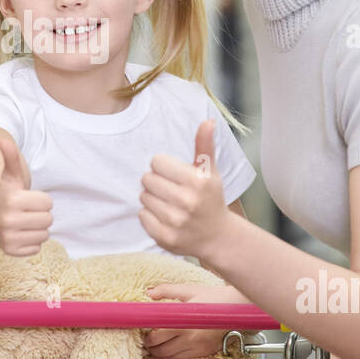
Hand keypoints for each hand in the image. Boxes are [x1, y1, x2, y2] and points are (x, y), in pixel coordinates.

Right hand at [0, 136, 52, 255]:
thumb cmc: (5, 188)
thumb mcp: (10, 172)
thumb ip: (10, 156)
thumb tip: (3, 141)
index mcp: (10, 200)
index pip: (48, 202)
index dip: (41, 198)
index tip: (27, 197)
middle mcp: (7, 220)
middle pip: (48, 219)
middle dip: (41, 213)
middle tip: (27, 209)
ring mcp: (7, 237)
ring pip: (45, 234)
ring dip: (37, 227)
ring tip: (24, 220)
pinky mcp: (10, 250)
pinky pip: (37, 248)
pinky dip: (32, 241)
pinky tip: (21, 232)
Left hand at [139, 120, 227, 262]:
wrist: (217, 237)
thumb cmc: (210, 198)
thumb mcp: (211, 171)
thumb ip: (205, 145)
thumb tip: (208, 121)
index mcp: (198, 181)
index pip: (157, 162)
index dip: (164, 166)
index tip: (176, 174)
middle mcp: (188, 201)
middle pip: (147, 179)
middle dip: (157, 182)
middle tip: (171, 190)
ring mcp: (176, 221)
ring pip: (143, 197)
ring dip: (152, 198)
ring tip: (169, 203)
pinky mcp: (165, 237)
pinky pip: (142, 216)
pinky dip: (149, 215)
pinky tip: (165, 217)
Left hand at [144, 282, 227, 358]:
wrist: (238, 310)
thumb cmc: (215, 298)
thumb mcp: (190, 290)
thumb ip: (167, 290)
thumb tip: (149, 293)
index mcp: (183, 322)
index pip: (156, 335)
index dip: (146, 335)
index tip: (142, 330)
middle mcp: (189, 337)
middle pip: (160, 349)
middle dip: (150, 346)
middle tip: (146, 340)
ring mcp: (196, 347)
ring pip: (169, 357)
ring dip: (158, 354)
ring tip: (154, 346)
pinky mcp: (203, 352)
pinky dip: (171, 358)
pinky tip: (168, 351)